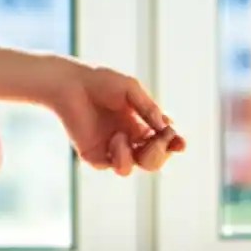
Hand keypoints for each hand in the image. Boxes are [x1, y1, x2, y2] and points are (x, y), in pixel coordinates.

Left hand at [42, 60, 186, 175]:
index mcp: (141, 123)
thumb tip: (167, 129)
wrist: (70, 84)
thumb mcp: (131, 90)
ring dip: (138, 156)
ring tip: (124, 136)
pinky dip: (120, 155)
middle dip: (160, 154)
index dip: (174, 145)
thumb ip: (149, 109)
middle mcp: (129, 139)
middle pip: (153, 160)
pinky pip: (114, 166)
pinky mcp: (95, 156)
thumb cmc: (101, 82)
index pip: (164, 141)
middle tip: (159, 141)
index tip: (181, 144)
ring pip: (134, 168)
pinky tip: (115, 138)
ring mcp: (111, 149)